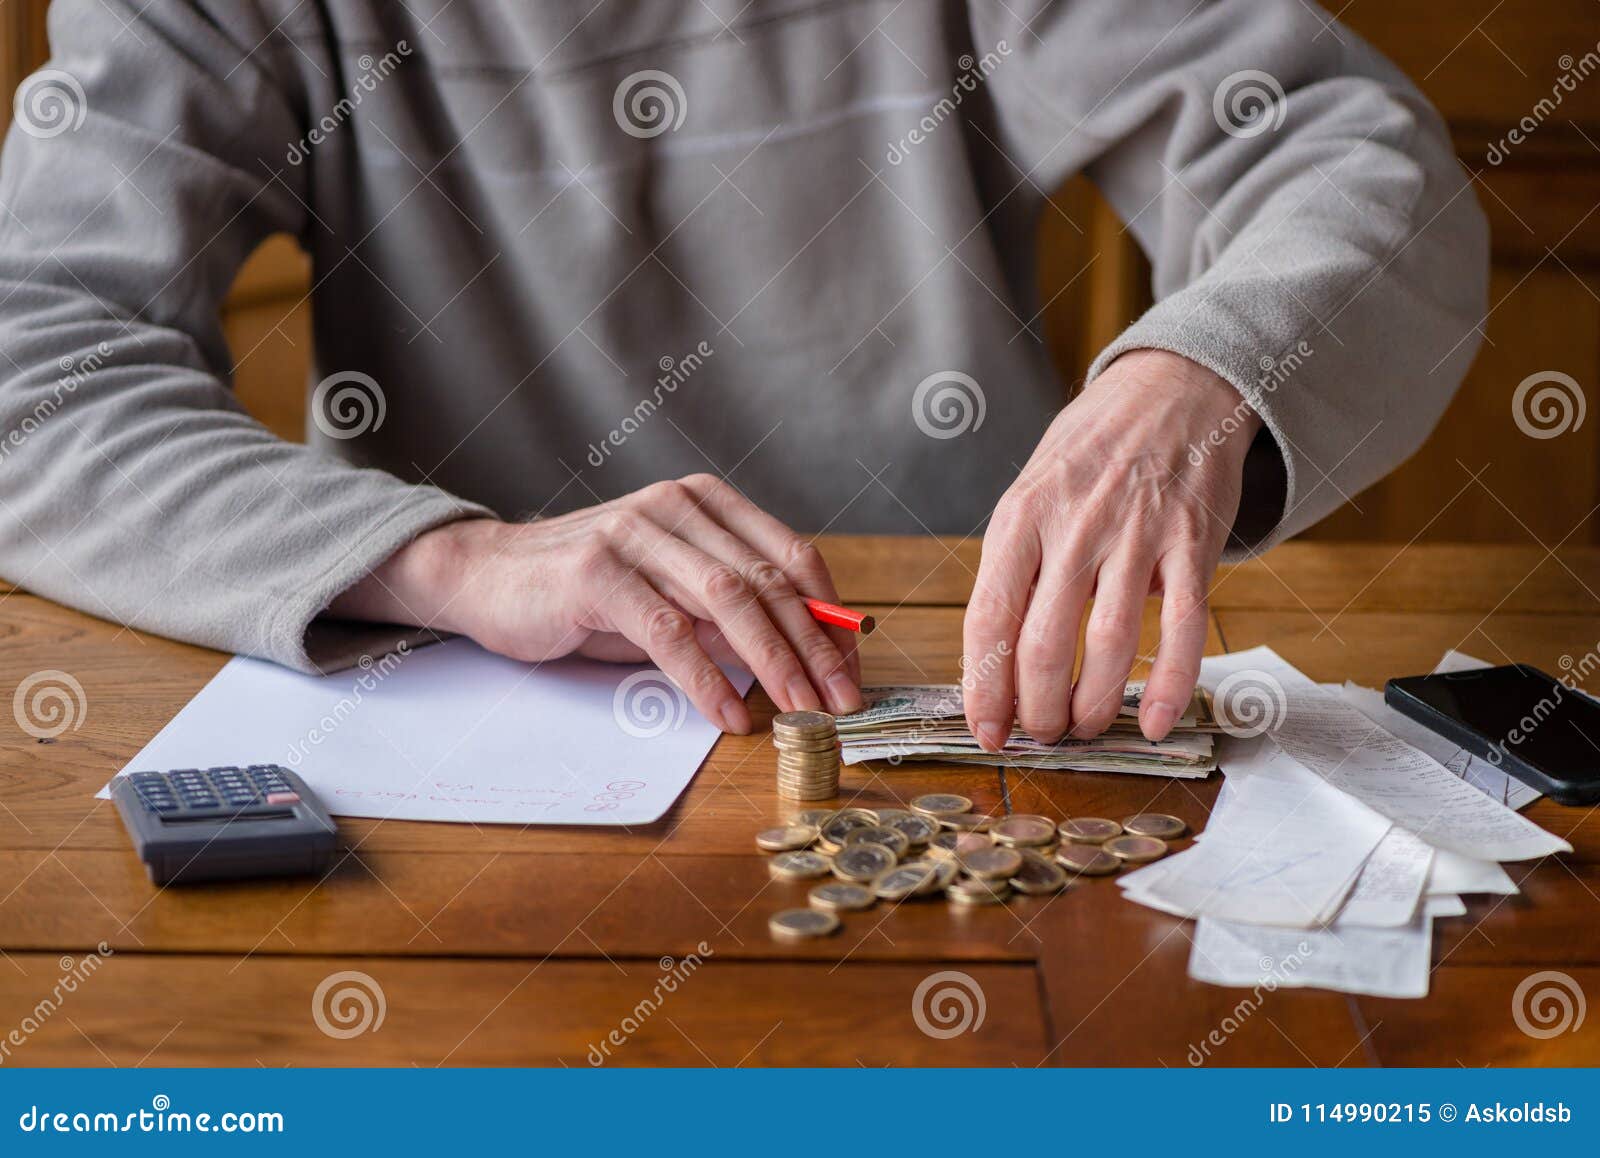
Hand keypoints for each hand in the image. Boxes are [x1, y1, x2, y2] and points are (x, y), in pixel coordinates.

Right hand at [330, 474, 863, 732]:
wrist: (487, 576)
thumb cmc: (589, 592)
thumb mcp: (672, 595)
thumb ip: (731, 613)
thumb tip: (807, 653)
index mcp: (706, 503)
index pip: (792, 556)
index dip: (831, 616)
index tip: (851, 670)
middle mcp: (676, 506)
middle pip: (768, 581)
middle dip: (813, 648)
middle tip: (841, 702)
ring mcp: (635, 532)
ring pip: (728, 600)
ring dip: (774, 663)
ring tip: (800, 712)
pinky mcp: (596, 571)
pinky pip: (669, 629)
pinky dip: (707, 677)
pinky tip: (730, 713)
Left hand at [962, 350, 1260, 749]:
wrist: (1173, 388)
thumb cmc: (1091, 450)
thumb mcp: (1031, 492)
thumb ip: (1016, 565)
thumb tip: (999, 656)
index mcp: (1020, 517)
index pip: (988, 619)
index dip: (984, 687)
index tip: (986, 729)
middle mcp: (1073, 527)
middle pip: (1042, 644)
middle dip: (1037, 709)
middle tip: (1041, 734)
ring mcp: (1136, 535)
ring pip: (1108, 645)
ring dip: (1093, 705)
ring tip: (1083, 728)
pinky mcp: (1191, 544)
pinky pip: (1184, 627)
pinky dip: (1170, 684)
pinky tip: (1157, 722)